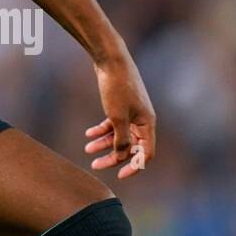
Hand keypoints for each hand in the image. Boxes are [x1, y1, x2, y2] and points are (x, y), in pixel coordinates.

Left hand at [85, 54, 155, 179]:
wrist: (111, 60)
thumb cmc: (117, 87)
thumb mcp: (117, 117)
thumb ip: (121, 138)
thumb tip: (122, 154)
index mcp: (147, 123)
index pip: (145, 153)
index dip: (134, 166)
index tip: (120, 175)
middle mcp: (142, 120)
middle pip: (130, 146)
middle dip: (113, 157)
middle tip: (95, 165)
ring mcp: (131, 112)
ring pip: (119, 136)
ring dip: (104, 144)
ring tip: (87, 149)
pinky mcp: (120, 105)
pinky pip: (112, 124)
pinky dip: (101, 130)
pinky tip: (88, 134)